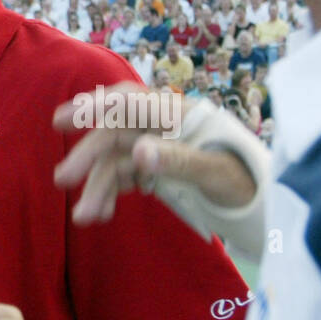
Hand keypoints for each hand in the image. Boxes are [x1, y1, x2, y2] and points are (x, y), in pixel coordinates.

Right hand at [53, 82, 256, 223]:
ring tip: (85, 217)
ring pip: (116, 160)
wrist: (259, 199)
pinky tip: (101, 214)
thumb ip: (180, 160)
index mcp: (178, 115)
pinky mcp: (153, 169)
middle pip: (116, 134)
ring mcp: (156, 148)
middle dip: (89, 156)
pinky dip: (110, 194)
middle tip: (61, 180)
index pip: (130, 102)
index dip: (95, 106)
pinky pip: (124, 177)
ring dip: (97, 186)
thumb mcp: (217, 173)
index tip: (61, 119)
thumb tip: (140, 152)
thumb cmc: (243, 179)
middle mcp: (161, 127)